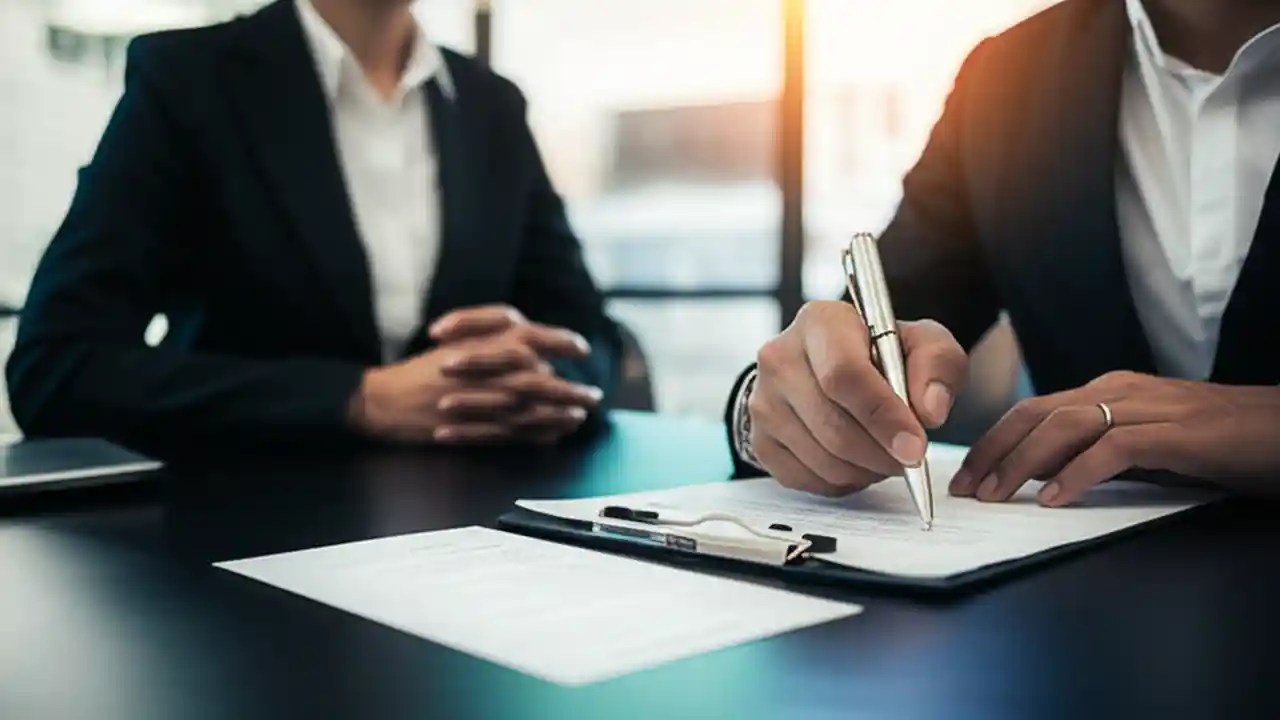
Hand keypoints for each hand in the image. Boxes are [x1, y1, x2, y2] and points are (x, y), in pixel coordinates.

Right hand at [429, 304, 600, 442]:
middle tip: (593, 397)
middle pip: (539, 379)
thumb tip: (540, 353)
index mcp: (481, 343)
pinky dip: (539, 434)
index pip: (531, 336)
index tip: (582, 349)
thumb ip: (498, 342)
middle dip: (570, 390)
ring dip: (560, 414)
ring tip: (580, 417)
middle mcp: (484, 370)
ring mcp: (479, 402)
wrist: (387, 400)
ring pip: (531, 409)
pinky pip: (515, 433)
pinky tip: (557, 435)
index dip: (561, 341)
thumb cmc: (425, 370)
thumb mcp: (459, 343)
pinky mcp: (473, 429)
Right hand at [749, 300, 967, 495]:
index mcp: (819, 322)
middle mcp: (780, 357)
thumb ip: (937, 365)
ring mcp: (763, 402)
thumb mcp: (922, 343)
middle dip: (881, 453)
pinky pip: (805, 478)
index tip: (915, 446)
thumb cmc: (879, 353)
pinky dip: (841, 481)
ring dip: (865, 470)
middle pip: (833, 424)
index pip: (843, 375)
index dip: (883, 416)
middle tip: (909, 458)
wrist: (829, 368)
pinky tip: (856, 461)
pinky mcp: (759, 440)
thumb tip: (929, 411)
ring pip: (821, 458)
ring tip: (883, 455)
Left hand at [950, 371, 1279, 505]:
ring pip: (1066, 426)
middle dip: (993, 451)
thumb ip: (1099, 454)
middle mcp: (1122, 392)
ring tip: (997, 496)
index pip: (1034, 411)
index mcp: (1110, 392)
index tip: (967, 477)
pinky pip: (1114, 449)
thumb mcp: (1147, 448)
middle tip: (966, 489)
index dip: (994, 442)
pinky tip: (1054, 499)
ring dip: (1023, 462)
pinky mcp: (1179, 433)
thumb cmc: (1221, 443)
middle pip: (1037, 414)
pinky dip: (1077, 474)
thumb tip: (1044, 478)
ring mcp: (1150, 409)